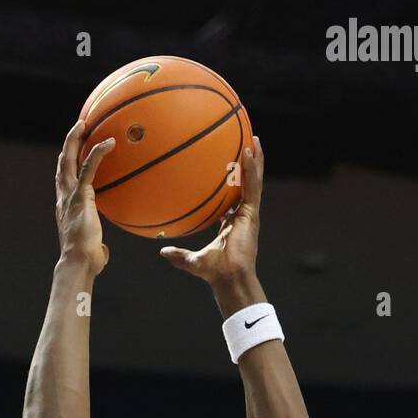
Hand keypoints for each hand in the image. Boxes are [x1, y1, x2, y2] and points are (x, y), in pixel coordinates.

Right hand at [55, 121, 114, 275]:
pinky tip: (110, 142)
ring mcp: (70, 195)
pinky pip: (89, 167)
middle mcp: (63, 198)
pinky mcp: (81, 195)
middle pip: (62, 164)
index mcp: (64, 208)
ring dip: (74, 139)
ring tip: (83, 123)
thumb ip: (96, 245)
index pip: (63, 181)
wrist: (79, 262)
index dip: (66, 165)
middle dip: (68, 144)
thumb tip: (103, 250)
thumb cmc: (86, 262)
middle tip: (78, 128)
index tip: (72, 153)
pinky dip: (98, 153)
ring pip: (68, 159)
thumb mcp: (91, 250)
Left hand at [159, 136, 265, 316]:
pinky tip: (250, 151)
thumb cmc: (214, 272)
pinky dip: (252, 169)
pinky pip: (252, 186)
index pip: (232, 197)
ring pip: (254, 181)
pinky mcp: (251, 214)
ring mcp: (248, 213)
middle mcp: (241, 215)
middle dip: (247, 164)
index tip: (230, 168)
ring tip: (253, 139)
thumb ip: (178, 254)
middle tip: (246, 143)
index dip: (233, 183)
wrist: (229, 279)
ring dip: (255, 160)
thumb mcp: (192, 260)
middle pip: (246, 184)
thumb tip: (162, 250)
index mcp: (231, 223)